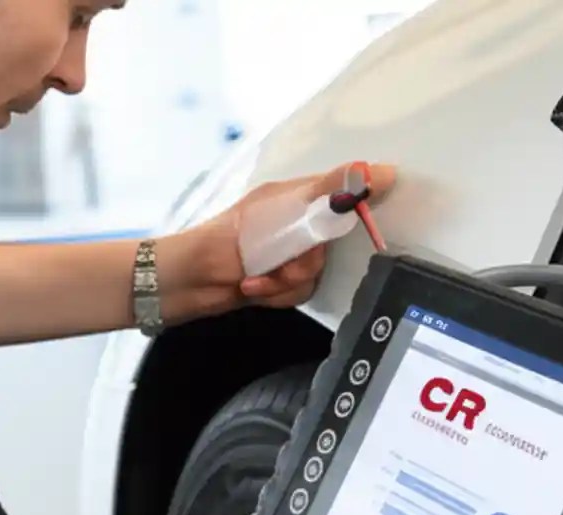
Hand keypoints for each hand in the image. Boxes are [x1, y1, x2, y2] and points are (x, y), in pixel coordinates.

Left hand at [158, 162, 395, 322]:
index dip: (358, 204)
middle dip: (305, 260)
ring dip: (284, 282)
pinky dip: (275, 295)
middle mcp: (295, 221)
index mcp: (295, 195)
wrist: (187, 283)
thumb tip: (375, 171)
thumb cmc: (223, 240)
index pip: (343, 192)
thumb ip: (330, 193)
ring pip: (316, 272)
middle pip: (332, 243)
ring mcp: (287, 252)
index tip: (366, 215)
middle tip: (281, 262)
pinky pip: (300, 292)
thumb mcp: (280, 212)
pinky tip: (252, 289)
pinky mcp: (279, 279)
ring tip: (256, 279)